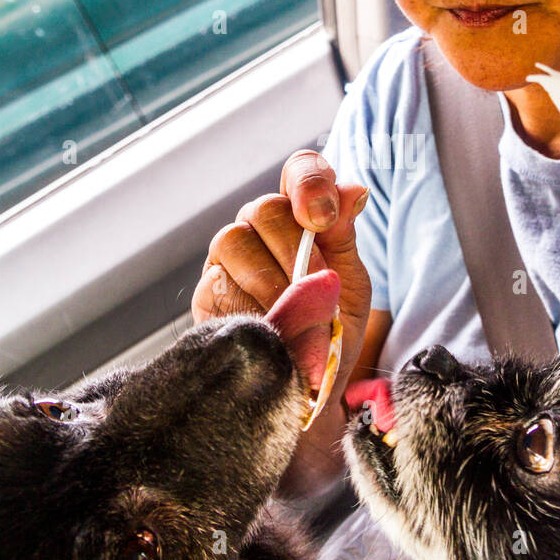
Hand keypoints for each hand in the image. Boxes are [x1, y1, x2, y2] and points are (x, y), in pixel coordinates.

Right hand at [192, 149, 371, 494]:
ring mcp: (227, 259)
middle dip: (296, 252)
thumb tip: (353, 190)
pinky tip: (267, 326)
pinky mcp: (206, 293)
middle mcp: (260, 228)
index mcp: (301, 215)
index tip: (320, 217)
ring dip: (271, 282)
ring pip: (234, 242)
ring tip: (292, 315)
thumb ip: (345, 236)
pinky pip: (218, 285)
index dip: (309, 183)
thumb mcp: (350, 283)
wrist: (307, 389)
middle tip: (313, 290)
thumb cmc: (332, 330)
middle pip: (264, 209)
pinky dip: (249, 308)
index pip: (301, 171)